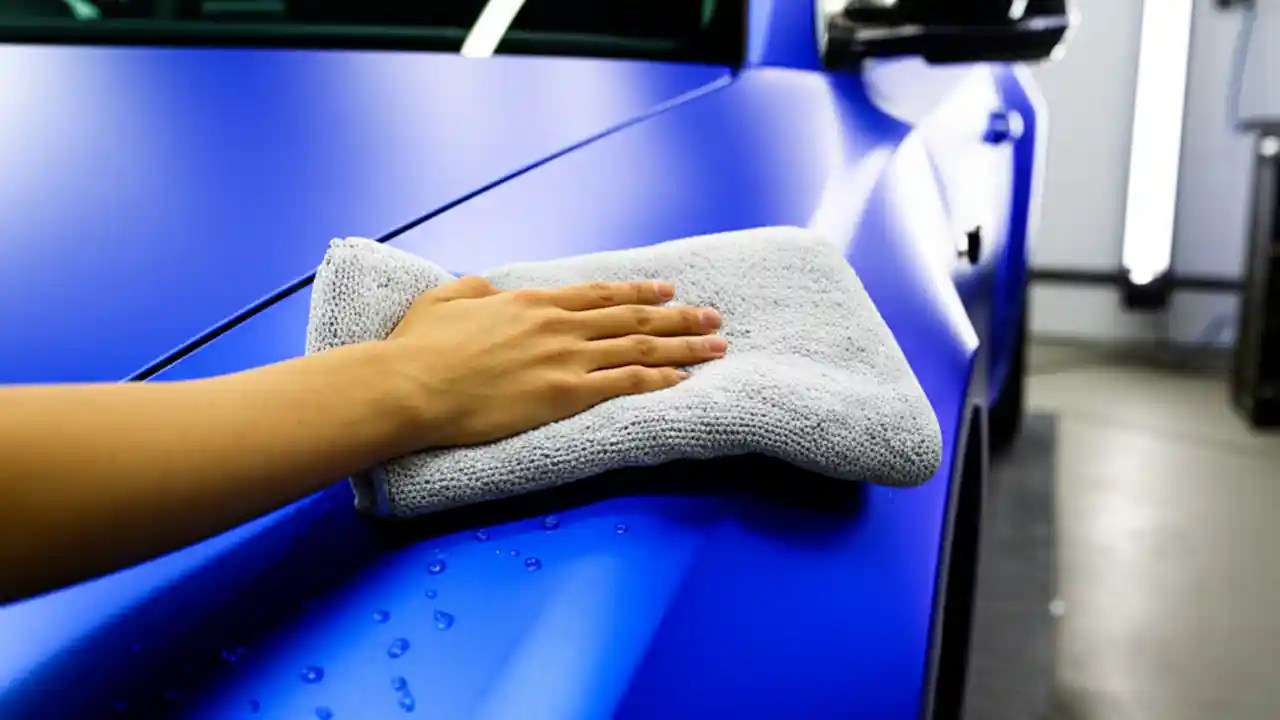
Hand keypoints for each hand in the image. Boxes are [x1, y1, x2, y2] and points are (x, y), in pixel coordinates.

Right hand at [384, 276, 725, 448]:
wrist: (412, 386)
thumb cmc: (419, 348)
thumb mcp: (444, 301)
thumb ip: (474, 291)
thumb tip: (487, 288)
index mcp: (532, 302)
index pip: (599, 295)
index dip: (638, 293)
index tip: (667, 291)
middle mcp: (558, 326)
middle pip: (631, 320)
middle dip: (677, 318)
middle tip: (712, 317)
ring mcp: (565, 359)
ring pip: (639, 349)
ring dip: (683, 346)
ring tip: (716, 345)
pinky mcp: (564, 395)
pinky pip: (624, 384)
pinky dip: (659, 380)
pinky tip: (684, 379)